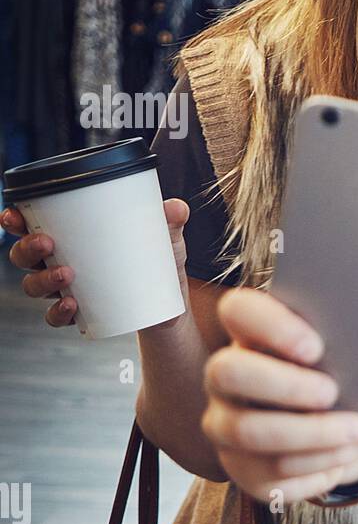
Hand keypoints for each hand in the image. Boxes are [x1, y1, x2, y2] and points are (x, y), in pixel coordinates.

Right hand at [3, 198, 191, 328]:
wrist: (169, 307)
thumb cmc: (159, 262)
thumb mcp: (167, 241)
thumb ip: (170, 222)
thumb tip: (176, 207)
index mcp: (72, 235)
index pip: (32, 223)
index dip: (15, 218)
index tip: (14, 214)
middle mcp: (60, 260)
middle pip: (24, 255)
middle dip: (27, 248)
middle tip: (47, 243)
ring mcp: (67, 289)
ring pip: (34, 285)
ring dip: (42, 280)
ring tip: (66, 275)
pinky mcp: (79, 314)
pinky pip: (56, 316)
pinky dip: (58, 312)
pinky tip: (72, 306)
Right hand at [203, 286, 357, 505]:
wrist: (347, 428)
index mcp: (259, 333)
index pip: (238, 310)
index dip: (269, 324)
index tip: (317, 346)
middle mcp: (229, 376)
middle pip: (227, 372)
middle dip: (284, 385)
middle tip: (334, 393)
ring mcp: (228, 424)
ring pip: (247, 432)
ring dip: (309, 436)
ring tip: (356, 433)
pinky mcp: (243, 470)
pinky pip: (268, 477)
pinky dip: (314, 470)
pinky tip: (345, 459)